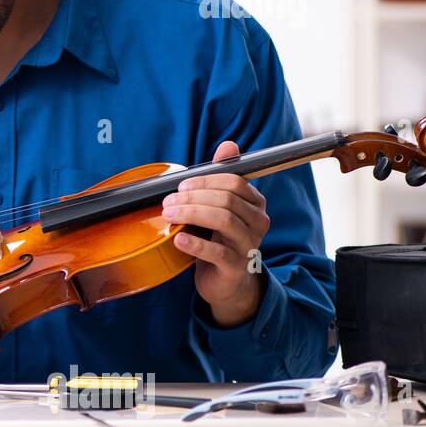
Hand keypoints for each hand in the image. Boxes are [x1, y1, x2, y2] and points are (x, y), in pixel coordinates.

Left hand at [161, 140, 270, 327]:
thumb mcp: (218, 206)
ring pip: (223, 220)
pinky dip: (195, 244)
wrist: (225, 281)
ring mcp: (249, 245)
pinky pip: (217, 252)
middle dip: (192, 197)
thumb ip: (220, 177)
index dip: (204, 181)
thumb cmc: (219, 239)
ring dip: (191, 214)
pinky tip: (177, 239)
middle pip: (226, 200)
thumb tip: (229, 144)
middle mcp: (258, 222)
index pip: (234, 182)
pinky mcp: (236, 267)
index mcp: (255, 204)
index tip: (180, 186)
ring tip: (168, 215)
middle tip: (167, 202)